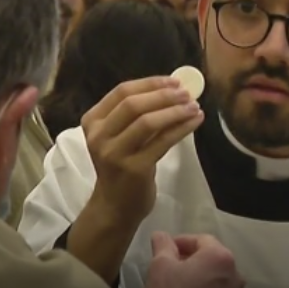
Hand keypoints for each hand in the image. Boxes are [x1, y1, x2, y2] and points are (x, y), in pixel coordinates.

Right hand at [80, 76, 203, 224]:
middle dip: (164, 95)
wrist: (115, 206)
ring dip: (175, 110)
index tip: (174, 81)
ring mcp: (115, 153)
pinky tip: (196, 121)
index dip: (150, 83)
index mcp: (93, 121)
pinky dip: (182, 128)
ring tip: (194, 106)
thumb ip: (135, 115)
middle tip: (187, 93)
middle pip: (133, 104)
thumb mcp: (119, 137)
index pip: (121, 92)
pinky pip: (162, 142)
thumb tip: (172, 89)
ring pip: (148, 121)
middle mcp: (99, 136)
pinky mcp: (134, 168)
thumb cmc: (120, 167)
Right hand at [141, 232, 243, 287]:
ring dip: (196, 278)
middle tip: (167, 268)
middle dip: (189, 260)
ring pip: (213, 279)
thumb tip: (162, 235)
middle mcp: (235, 274)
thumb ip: (163, 246)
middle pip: (210, 259)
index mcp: (220, 257)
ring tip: (173, 287)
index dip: (180, 242)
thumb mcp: (159, 267)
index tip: (164, 249)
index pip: (201, 239)